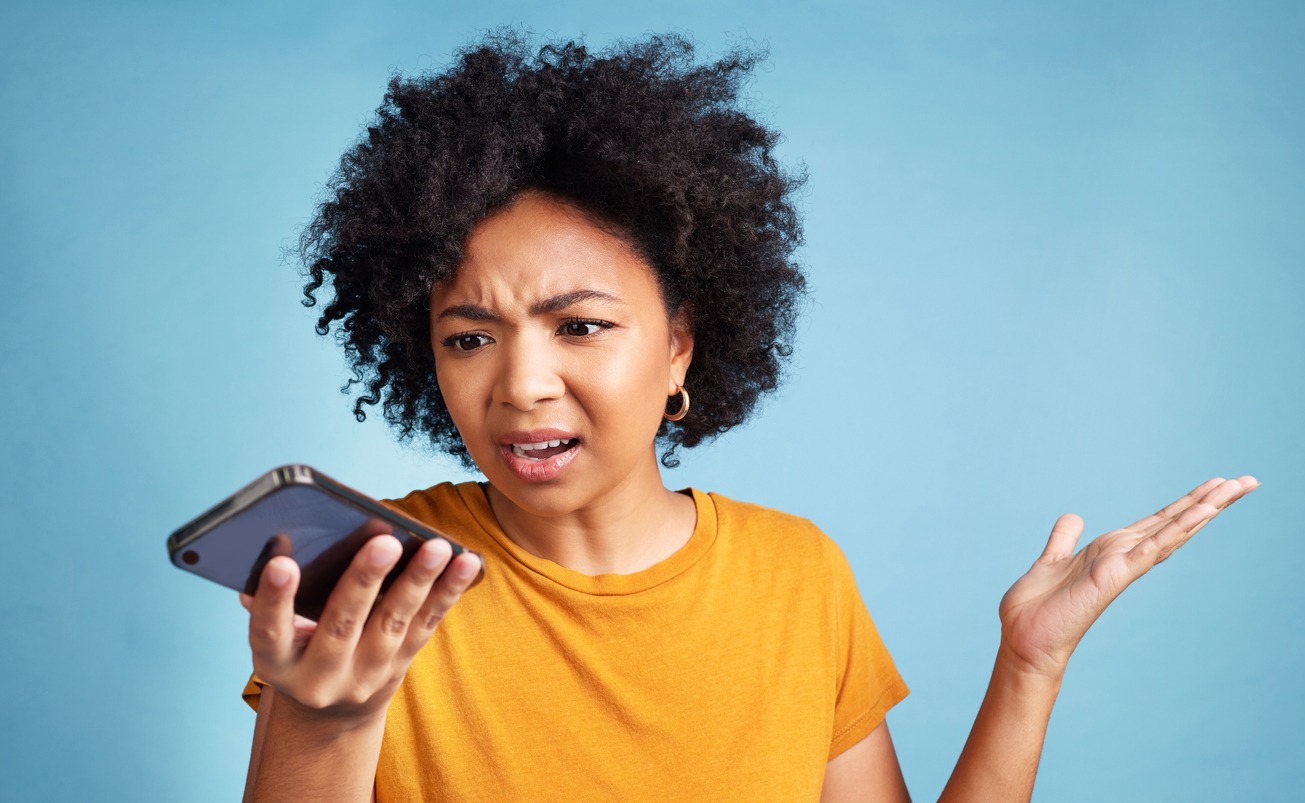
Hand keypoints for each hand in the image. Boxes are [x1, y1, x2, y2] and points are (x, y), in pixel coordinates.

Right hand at [239, 528, 482, 720]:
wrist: (332, 715)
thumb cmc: (299, 651)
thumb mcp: (277, 638)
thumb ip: (273, 600)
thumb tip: (278, 546)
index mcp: (278, 664)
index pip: (269, 632)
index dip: (274, 600)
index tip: (281, 564)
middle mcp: (322, 677)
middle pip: (343, 626)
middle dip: (364, 581)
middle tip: (384, 543)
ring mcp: (366, 675)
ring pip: (394, 624)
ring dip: (418, 581)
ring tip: (436, 546)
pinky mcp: (402, 665)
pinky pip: (427, 625)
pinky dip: (447, 591)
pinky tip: (465, 562)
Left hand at [997, 475, 1257, 679]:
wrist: (1025, 640)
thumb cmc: (1039, 608)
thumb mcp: (1052, 560)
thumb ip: (1065, 539)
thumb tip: (1074, 517)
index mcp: (1112, 550)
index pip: (1159, 521)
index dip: (1187, 502)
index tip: (1217, 483)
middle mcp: (1123, 556)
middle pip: (1175, 521)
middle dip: (1210, 500)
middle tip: (1247, 481)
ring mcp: (1123, 566)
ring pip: (1172, 530)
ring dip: (1205, 508)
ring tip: (1237, 487)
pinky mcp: (1115, 575)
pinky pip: (1153, 548)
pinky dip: (1179, 529)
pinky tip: (1203, 513)